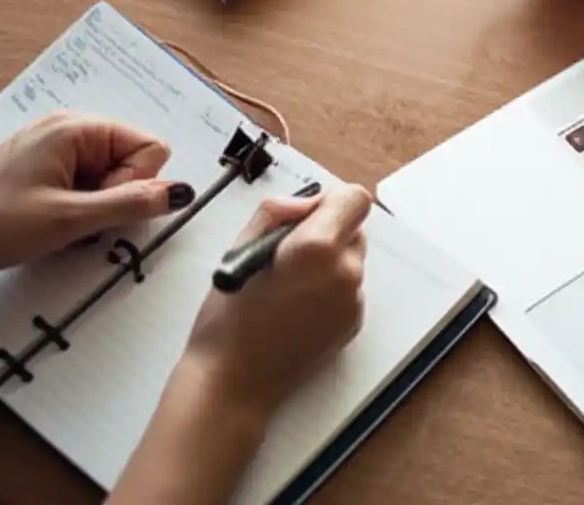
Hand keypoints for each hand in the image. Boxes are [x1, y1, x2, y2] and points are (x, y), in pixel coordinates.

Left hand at [0, 112, 193, 285]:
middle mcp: (67, 128)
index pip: (149, 147)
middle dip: (118, 193)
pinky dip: (82, 203)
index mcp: (75, 128)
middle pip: (131, 159)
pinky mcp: (44, 166)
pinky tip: (56, 217)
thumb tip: (180, 192)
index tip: (102, 204)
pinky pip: (88, 180)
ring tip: (64, 218)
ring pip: (110, 173)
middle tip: (81, 214)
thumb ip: (131, 204)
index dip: (137, 183)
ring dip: (99, 202)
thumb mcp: (71, 219)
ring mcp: (54, 146)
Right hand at [179, 184, 371, 417]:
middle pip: (355, 229)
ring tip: (287, 286)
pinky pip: (348, 289)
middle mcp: (346, 272)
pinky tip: (296, 308)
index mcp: (318, 248)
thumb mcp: (240, 249)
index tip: (302, 219)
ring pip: (351, 260)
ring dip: (327, 261)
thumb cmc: (228, 318)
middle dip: (326, 232)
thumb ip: (277, 212)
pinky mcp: (354, 323)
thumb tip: (305, 203)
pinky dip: (329, 289)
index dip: (329, 202)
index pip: (355, 198)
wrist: (234, 383)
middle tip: (286, 255)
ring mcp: (354, 301)